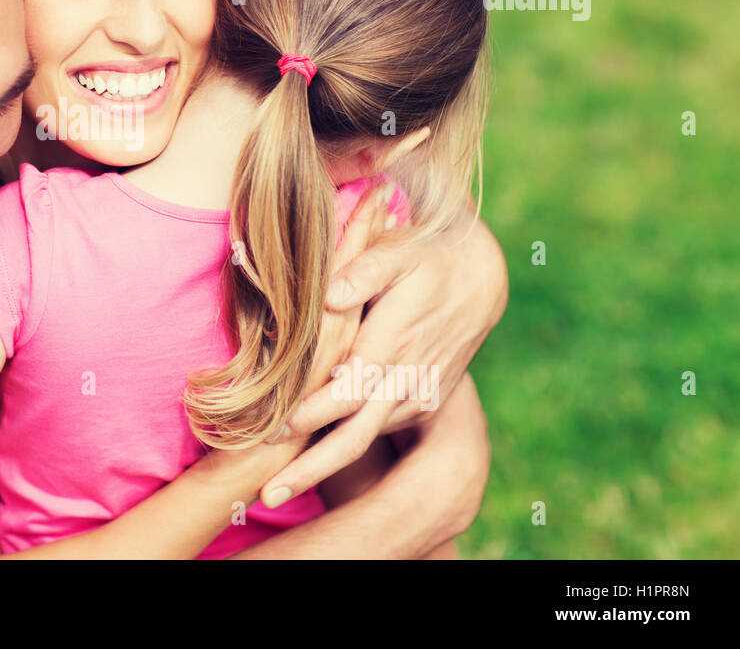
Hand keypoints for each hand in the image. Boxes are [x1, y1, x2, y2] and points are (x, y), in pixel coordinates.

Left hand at [264, 210, 506, 502]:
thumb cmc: (424, 258)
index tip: (272, 434)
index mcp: (392, 346)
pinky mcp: (420, 402)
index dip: (310, 416)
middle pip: (354, 437)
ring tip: (280, 485)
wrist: (479, 278)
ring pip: (365, 439)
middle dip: (312, 470)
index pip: (346, 393)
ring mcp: (415, 395)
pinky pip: (379, 428)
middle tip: (268, 495)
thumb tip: (330, 294)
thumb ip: (363, 271)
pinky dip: (347, 443)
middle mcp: (405, 380)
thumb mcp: (397, 252)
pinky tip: (311, 456)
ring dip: (325, 465)